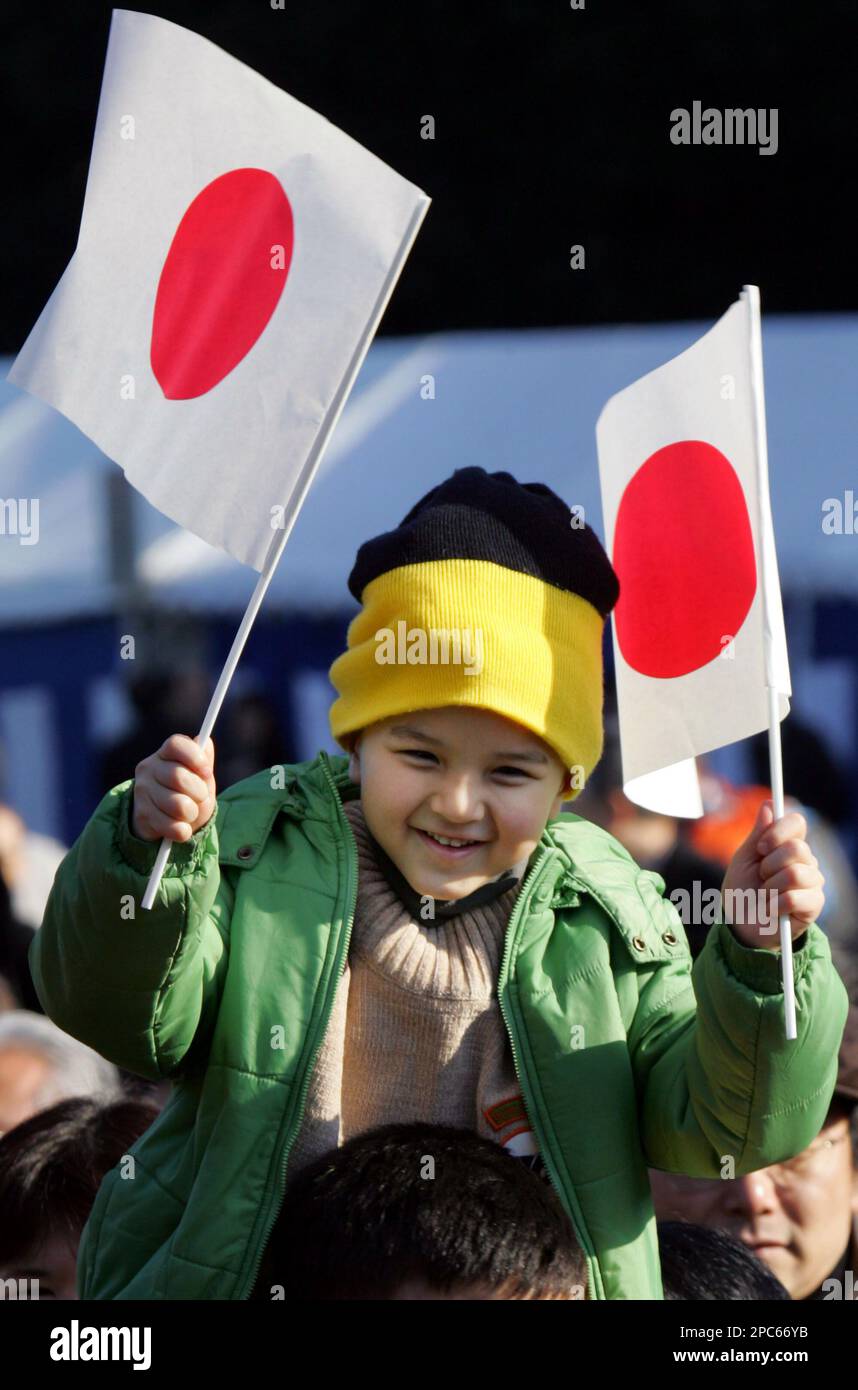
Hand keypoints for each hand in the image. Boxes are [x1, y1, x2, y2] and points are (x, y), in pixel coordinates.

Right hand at [132, 734, 216, 842]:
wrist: (165, 823)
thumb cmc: (187, 794)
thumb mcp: (199, 777)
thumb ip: (204, 762)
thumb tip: (206, 743)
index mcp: (164, 754)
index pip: (176, 744)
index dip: (195, 757)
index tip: (207, 772)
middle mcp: (149, 769)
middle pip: (179, 776)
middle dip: (199, 792)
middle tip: (201, 797)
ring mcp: (142, 792)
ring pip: (178, 805)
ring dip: (192, 813)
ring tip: (189, 813)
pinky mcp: (142, 815)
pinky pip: (174, 826)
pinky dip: (184, 830)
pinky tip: (180, 826)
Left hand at [720, 798, 823, 949]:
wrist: (741, 926)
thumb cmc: (741, 891)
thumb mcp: (744, 859)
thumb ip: (757, 834)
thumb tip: (768, 804)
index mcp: (788, 845)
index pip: (797, 822)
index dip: (779, 831)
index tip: (761, 847)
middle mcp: (805, 861)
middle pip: (797, 848)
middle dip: (769, 865)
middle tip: (761, 878)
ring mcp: (812, 883)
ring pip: (796, 873)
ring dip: (770, 887)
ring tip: (764, 896)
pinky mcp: (814, 905)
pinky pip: (796, 897)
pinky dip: (775, 904)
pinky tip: (770, 910)